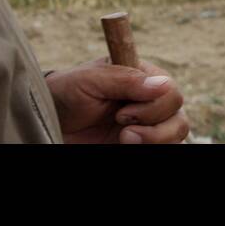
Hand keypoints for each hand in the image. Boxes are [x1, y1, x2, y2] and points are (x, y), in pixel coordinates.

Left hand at [44, 57, 187, 143]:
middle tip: (121, 130)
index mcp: (143, 77)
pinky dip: (153, 148)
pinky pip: (165, 147)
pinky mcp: (140, 142)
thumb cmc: (66, 93)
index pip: (171, 90)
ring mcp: (147, 124)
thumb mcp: (90, 80)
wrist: (47, 120)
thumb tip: (164, 84)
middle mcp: (150, 100)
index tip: (121, 112)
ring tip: (123, 140)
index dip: (154, 105)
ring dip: (154, 140)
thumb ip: (125, 79)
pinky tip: (126, 145)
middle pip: (178, 116)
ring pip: (176, 134)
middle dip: (153, 127)